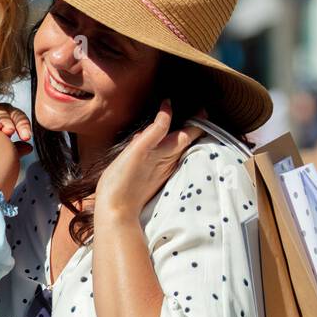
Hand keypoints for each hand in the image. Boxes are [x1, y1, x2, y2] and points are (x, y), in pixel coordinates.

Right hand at [94, 100, 204, 222]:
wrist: (116, 210)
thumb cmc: (123, 180)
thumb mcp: (139, 149)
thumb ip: (155, 129)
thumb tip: (168, 108)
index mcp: (167, 152)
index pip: (189, 132)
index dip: (196, 119)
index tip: (200, 106)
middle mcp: (168, 161)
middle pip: (186, 140)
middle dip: (193, 126)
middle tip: (199, 112)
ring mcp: (161, 170)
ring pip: (177, 149)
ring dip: (182, 135)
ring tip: (184, 123)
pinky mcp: (153, 177)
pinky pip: (165, 157)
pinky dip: (167, 146)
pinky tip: (160, 144)